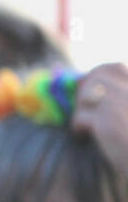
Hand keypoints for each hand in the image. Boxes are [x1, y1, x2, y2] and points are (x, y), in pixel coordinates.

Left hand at [71, 63, 127, 179]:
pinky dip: (78, 125)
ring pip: (88, 92)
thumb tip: (82, 81)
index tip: (87, 90)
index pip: (114, 67)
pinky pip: (81, 115)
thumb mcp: (125, 110)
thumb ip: (116, 96)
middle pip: (97, 76)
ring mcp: (122, 103)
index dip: (96, 75)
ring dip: (81, 107)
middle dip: (84, 90)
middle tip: (82, 109)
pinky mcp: (109, 121)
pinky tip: (84, 135)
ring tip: (86, 123)